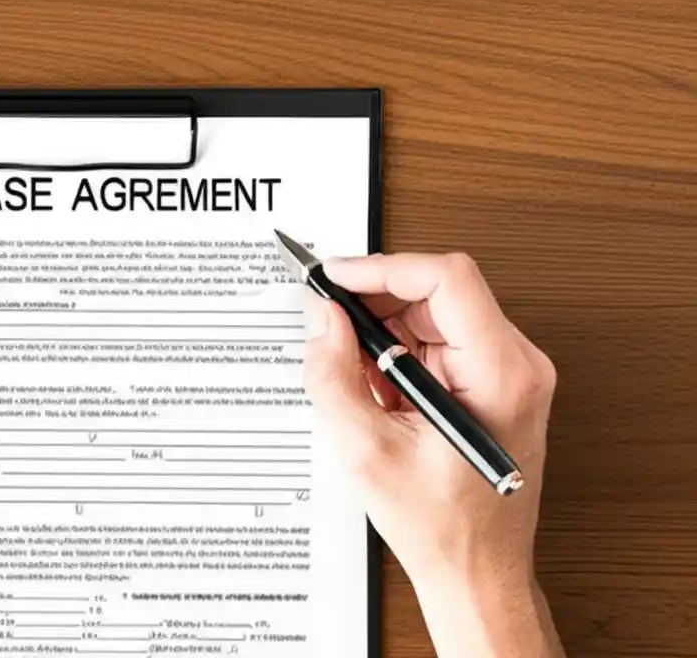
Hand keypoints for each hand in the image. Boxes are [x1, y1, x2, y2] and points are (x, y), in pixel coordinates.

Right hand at [302, 253, 563, 657]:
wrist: (476, 571)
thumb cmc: (441, 526)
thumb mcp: (367, 450)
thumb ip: (334, 375)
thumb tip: (322, 320)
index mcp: (501, 375)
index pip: (446, 279)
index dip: (383, 268)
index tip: (336, 276)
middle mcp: (516, 365)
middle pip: (439, 291)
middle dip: (375, 301)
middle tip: (326, 318)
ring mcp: (509, 373)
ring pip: (436, 313)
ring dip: (384, 330)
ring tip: (349, 369)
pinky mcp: (494, 383)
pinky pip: (440, 341)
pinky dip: (398, 352)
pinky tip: (373, 386)